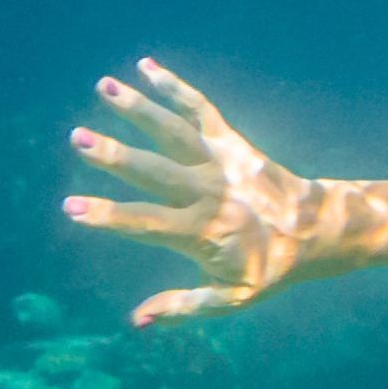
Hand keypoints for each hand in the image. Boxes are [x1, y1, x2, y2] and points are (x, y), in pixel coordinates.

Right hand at [64, 58, 330, 325]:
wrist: (315, 230)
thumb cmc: (267, 268)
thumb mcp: (232, 299)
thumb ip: (184, 307)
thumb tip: (136, 321)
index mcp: (202, 231)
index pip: (145, 223)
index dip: (108, 217)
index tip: (72, 208)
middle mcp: (208, 191)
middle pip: (154, 171)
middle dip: (115, 155)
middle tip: (78, 138)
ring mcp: (219, 161)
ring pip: (172, 131)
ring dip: (137, 108)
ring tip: (102, 87)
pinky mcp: (230, 141)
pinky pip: (199, 109)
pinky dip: (174, 87)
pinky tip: (145, 67)